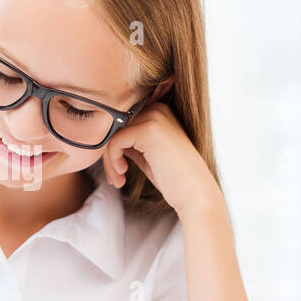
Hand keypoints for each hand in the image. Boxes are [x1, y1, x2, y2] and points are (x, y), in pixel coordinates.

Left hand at [101, 101, 220, 216]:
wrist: (195, 193)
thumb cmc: (173, 177)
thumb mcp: (147, 153)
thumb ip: (130, 141)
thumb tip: (104, 136)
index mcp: (159, 111)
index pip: (122, 122)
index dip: (114, 146)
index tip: (117, 169)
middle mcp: (157, 108)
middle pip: (115, 126)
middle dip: (109, 154)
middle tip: (115, 176)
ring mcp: (154, 117)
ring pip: (112, 133)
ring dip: (109, 160)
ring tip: (117, 179)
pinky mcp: (148, 130)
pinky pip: (115, 141)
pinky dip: (113, 160)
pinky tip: (123, 173)